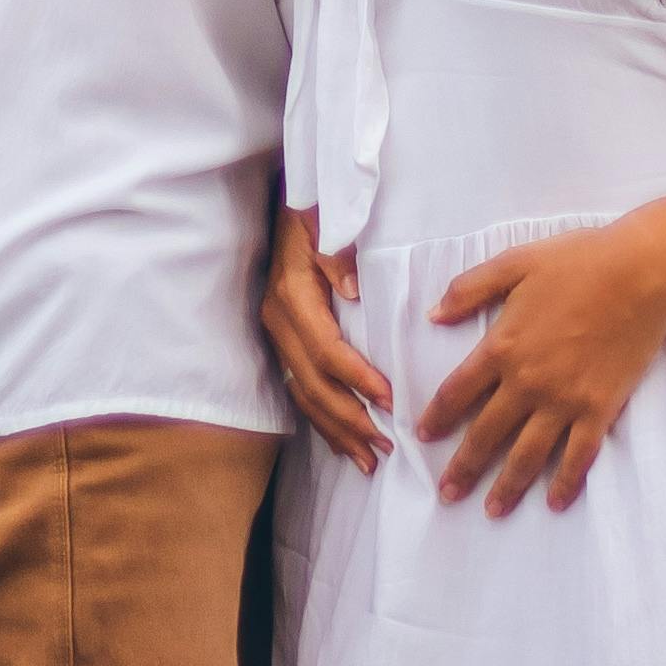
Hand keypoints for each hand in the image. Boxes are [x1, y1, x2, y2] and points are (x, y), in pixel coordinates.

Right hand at [264, 203, 393, 470]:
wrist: (285, 206)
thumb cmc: (313, 213)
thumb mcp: (323, 219)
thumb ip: (335, 252)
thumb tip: (351, 288)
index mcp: (292, 295)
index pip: (325, 348)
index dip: (356, 377)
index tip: (389, 400)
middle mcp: (278, 322)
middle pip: (312, 384)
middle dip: (349, 418)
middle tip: (385, 445)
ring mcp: (276, 336)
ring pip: (304, 395)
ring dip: (336, 430)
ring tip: (369, 459)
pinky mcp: (281, 344)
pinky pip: (299, 390)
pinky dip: (321, 421)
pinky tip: (343, 444)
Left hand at [420, 216, 665, 511]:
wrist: (638, 273)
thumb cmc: (577, 261)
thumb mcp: (514, 263)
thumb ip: (470, 289)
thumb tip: (433, 314)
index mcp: (502, 346)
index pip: (458, 391)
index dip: (437, 417)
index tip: (423, 437)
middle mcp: (527, 382)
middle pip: (486, 434)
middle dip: (463, 467)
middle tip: (446, 494)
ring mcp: (564, 400)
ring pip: (527, 455)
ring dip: (506, 486)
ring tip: (490, 511)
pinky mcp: (598, 410)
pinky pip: (578, 456)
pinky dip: (566, 483)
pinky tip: (556, 503)